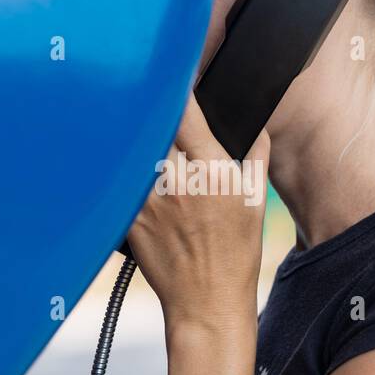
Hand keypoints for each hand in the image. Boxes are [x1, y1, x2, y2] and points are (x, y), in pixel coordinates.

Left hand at [126, 94, 269, 332]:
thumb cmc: (235, 254)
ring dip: (134, 136)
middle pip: (153, 124)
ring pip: (133, 150)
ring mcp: (149, 200)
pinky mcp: (128, 217)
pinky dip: (120, 170)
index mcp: (212, 170)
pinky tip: (118, 163)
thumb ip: (256, 156)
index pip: (186, 111)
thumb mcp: (255, 201)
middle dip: (152, 108)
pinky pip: (120, 182)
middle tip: (150, 92)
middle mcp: (178, 181)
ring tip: (132, 126)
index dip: (177, 84)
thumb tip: (255, 125)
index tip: (176, 73)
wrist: (207, 302)